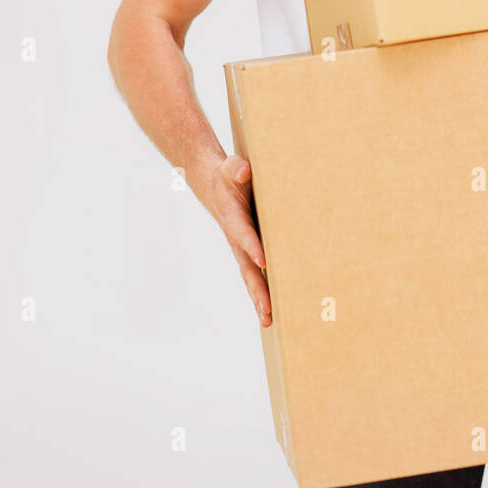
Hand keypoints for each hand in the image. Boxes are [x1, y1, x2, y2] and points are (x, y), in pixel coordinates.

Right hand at [204, 155, 270, 326]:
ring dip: (259, 297)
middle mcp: (236, 238)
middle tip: (267, 310)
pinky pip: (254, 273)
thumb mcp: (231, 168)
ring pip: (250, 276)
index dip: (253, 246)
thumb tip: (244, 171)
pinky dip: (262, 291)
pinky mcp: (248, 250)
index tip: (264, 261)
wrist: (214, 186)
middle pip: (247, 267)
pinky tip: (272, 309)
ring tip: (268, 319)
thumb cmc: (228, 176)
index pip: (244, 234)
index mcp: (233, 218)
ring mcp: (242, 247)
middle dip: (258, 289)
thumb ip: (237, 169)